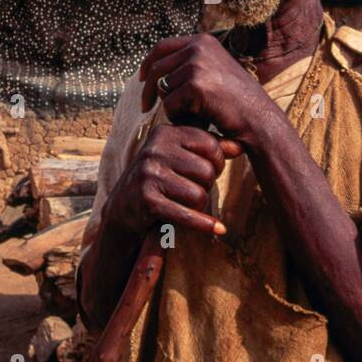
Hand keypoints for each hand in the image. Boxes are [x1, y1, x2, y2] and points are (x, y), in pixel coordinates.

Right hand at [103, 123, 242, 242]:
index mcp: (165, 133)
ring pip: (199, 194)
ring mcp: (149, 174)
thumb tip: (239, 146)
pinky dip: (203, 225)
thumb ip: (210, 148)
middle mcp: (155, 149)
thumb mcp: (180, 157)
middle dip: (206, 186)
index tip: (206, 171)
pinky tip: (216, 229)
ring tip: (185, 204)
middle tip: (191, 190)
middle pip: (207, 172)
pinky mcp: (147, 201)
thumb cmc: (159, 179)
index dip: (216, 162)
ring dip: (199, 206)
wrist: (123, 208)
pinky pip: (187, 214)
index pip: (210, 145)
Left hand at [139, 33, 265, 141]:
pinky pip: (170, 105)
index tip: (141, 79)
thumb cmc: (237, 102)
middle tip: (145, 107)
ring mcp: (197, 64)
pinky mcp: (195, 85)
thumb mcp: (215, 70)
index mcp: (203, 40)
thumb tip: (155, 69)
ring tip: (193, 114)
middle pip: (157, 67)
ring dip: (172, 106)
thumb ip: (190, 64)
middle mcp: (199, 47)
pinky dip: (178, 117)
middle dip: (148, 89)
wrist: (259, 119)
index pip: (162, 47)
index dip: (148, 63)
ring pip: (164, 89)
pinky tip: (197, 119)